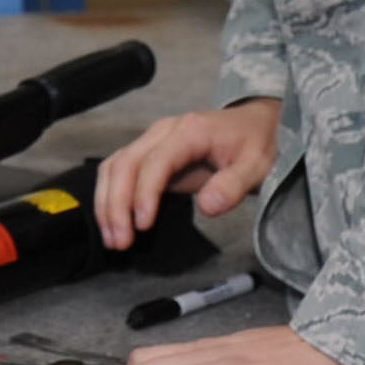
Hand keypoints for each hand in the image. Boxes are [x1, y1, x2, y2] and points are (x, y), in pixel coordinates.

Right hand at [96, 95, 282, 246]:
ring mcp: (152, 141)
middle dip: (116, 204)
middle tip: (120, 240)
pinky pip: (119, 171)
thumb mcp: (257, 165)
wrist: (255, 124)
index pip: (156, 161)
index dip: (144, 193)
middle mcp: (163, 132)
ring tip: (112, 238)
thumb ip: (233, 185)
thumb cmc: (256, 143)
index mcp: (190, 131)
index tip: (142, 225)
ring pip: (115, 167)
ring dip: (107, 203)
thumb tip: (207, 207)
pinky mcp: (149, 155)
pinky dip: (109, 197)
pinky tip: (112, 223)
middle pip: (125, 163)